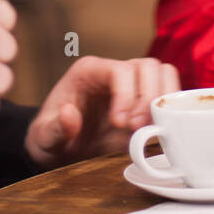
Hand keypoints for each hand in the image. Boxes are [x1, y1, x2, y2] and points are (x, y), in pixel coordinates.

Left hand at [23, 55, 180, 168]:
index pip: (119, 70)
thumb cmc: (50, 136)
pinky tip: (158, 131)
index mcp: (89, 72)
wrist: (60, 147)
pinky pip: (168, 93)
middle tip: (135, 128)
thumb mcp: (43, 137)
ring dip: (163, 101)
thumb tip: (70, 115)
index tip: (121, 123)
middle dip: (147, 98)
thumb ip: (54, 128)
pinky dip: (170, 109)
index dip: (127, 94)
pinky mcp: (143, 101)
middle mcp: (113, 73)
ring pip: (163, 73)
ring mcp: (132, 85)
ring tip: (149, 128)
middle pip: (147, 66)